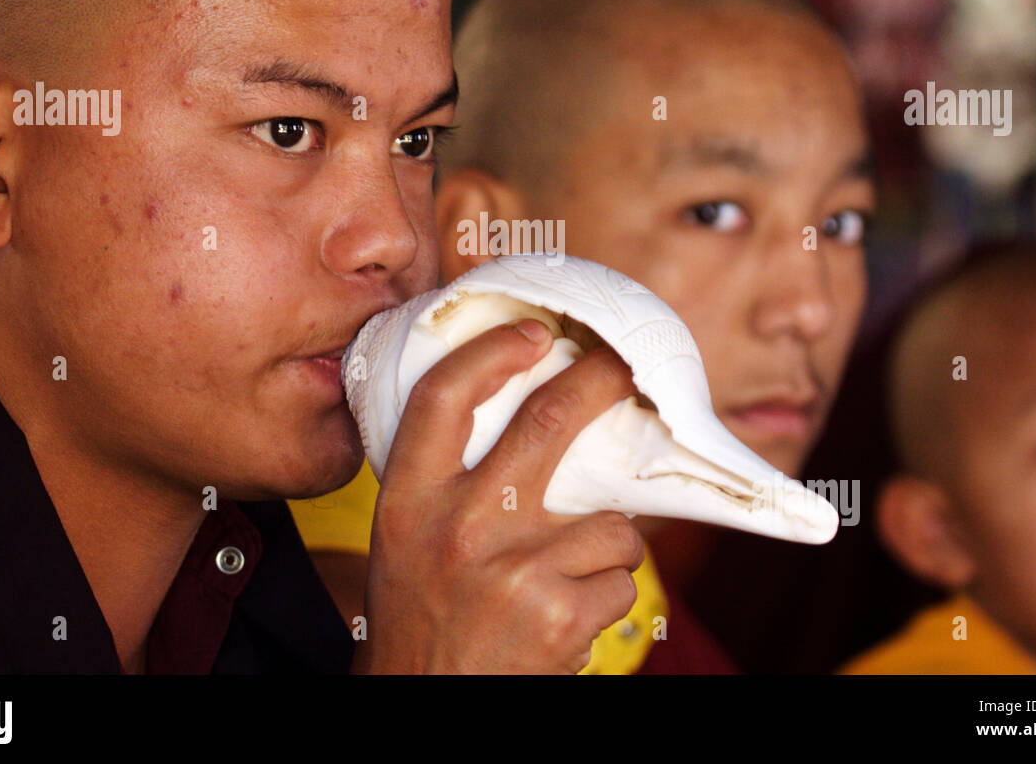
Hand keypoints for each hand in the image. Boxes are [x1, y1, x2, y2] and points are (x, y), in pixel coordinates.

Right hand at [354, 319, 643, 672]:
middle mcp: (459, 526)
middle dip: (601, 381)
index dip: (492, 353)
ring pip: (610, 526)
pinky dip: (605, 597)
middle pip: (548, 422)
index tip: (534, 334)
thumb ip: (450, 479)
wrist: (422, 701)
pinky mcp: (559, 614)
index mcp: (411, 500)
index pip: (444, 399)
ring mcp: (513, 569)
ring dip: (606, 549)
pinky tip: (563, 618)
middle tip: (627, 365)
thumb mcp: (408, 535)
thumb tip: (534, 413)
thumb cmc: (423, 612)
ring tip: (561, 581)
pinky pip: (620, 581)